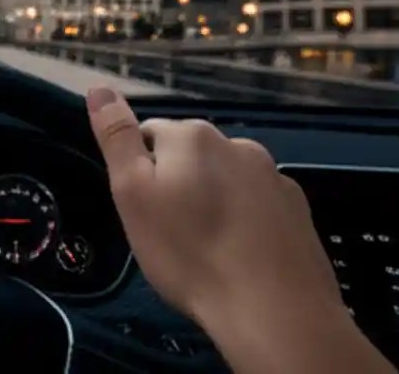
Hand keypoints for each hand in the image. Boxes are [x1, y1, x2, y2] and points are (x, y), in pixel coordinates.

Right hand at [86, 87, 392, 373]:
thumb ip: (117, 138)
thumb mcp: (133, 195)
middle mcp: (237, 144)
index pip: (148, 136)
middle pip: (191, 157)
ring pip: (226, 179)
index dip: (139, 174)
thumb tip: (100, 87)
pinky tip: (243, 255)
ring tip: (208, 249)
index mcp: (192, 136)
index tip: (142, 212)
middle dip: (178, 184)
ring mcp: (274, 176)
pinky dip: (246, 220)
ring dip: (213, 201)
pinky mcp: (298, 208)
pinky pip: (259, 204)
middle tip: (170, 235)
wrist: (275, 309)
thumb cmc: (190, 253)